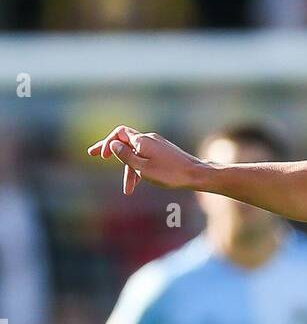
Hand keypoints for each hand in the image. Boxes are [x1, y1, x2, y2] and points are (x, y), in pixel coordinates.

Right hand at [87, 125, 202, 195]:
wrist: (196, 175)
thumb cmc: (170, 174)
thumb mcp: (143, 168)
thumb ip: (126, 156)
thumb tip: (112, 144)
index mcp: (142, 140)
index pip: (119, 133)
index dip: (107, 142)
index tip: (100, 155)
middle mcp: (149, 138)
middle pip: (125, 142)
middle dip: (111, 151)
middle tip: (94, 155)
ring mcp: (157, 145)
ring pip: (137, 153)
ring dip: (129, 169)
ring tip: (128, 190)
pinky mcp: (164, 152)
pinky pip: (146, 157)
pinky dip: (139, 167)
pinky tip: (139, 182)